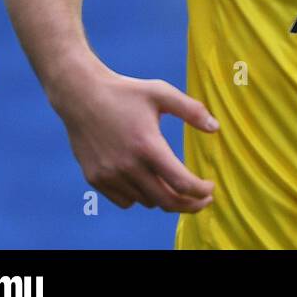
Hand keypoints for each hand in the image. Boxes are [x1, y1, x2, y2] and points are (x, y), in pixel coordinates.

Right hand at [51, 63, 219, 210]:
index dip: (200, 191)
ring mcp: (109, 175)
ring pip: (146, 201)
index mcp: (147, 145)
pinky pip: (125, 201)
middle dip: (189, 204)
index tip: (210, 189)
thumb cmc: (125, 92)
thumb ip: (191, 110)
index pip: (181, 182)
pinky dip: (140, 197)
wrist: (81, 95)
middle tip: (202, 199)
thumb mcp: (161, 92)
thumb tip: (215, 128)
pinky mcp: (95, 179)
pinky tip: (147, 182)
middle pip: (166, 201)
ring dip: (164, 198)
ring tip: (174, 185)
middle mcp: (127, 165)